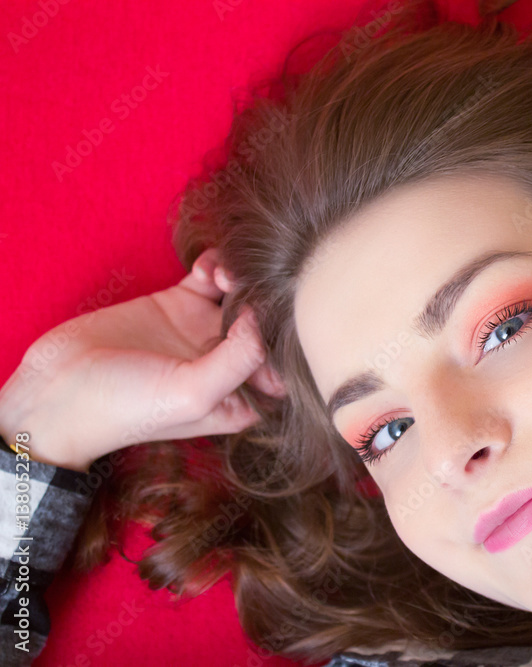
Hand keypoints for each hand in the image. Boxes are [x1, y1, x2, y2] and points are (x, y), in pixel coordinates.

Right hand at [0, 249, 284, 471]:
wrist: (57, 391)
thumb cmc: (125, 408)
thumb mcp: (191, 393)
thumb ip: (238, 360)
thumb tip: (266, 321)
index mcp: (242, 399)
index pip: (287, 367)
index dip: (293, 339)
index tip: (289, 316)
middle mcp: (230, 366)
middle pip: (272, 326)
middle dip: (272, 302)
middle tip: (260, 286)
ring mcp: (205, 332)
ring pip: (246, 296)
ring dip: (245, 279)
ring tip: (226, 277)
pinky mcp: (179, 305)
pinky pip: (213, 277)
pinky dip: (217, 265)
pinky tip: (207, 268)